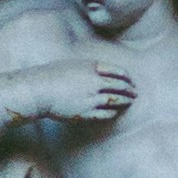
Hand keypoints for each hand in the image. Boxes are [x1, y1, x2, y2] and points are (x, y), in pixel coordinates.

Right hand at [20, 58, 134, 129]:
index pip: (117, 71)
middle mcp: (95, 82)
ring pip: (115, 100)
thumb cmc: (52, 75)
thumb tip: (97, 74)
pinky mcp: (85, 112)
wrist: (41, 90)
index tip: (130, 79)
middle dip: (129, 89)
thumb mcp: (74, 65)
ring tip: (130, 102)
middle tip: (135, 92)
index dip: (126, 76)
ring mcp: (91, 98)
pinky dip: (112, 112)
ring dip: (124, 101)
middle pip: (119, 85)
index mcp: (93, 67)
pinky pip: (104, 113)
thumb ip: (88, 69)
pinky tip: (116, 112)